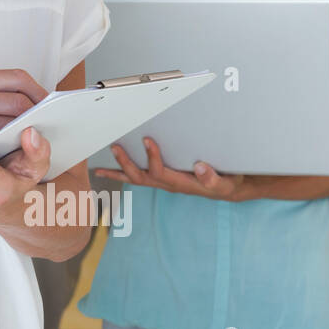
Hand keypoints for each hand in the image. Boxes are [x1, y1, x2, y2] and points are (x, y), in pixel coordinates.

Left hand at [93, 136, 244, 200]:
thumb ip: (214, 179)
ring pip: (135, 179)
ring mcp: (162, 183)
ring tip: (101, 166)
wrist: (226, 188)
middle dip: (126, 163)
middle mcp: (168, 184)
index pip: (161, 172)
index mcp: (181, 183)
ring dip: (118, 171)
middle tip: (115, 147)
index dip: (152, 158)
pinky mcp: (161, 179)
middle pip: (140, 177)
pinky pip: (138, 177)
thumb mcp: (226, 183)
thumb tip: (200, 167)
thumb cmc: (226, 182)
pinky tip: (107, 170)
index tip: (147, 140)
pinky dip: (121, 174)